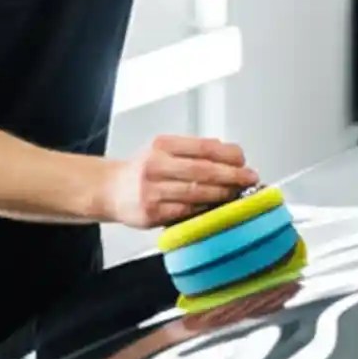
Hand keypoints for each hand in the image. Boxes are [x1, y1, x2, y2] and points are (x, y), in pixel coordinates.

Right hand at [104, 135, 259, 228]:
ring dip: (221, 193)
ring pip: (196, 192)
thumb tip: (229, 154)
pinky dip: (204, 209)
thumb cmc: (142, 170)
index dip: (227, 153)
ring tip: (237, 193)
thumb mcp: (163, 151)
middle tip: (249, 178)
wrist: (108, 189)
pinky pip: (185, 212)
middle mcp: (156, 165)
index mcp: (162, 145)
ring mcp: (152, 190)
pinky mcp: (151, 213)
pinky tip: (216, 208)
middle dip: (231, 175)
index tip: (243, 159)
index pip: (202, 146)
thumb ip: (192, 152)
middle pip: (202, 170)